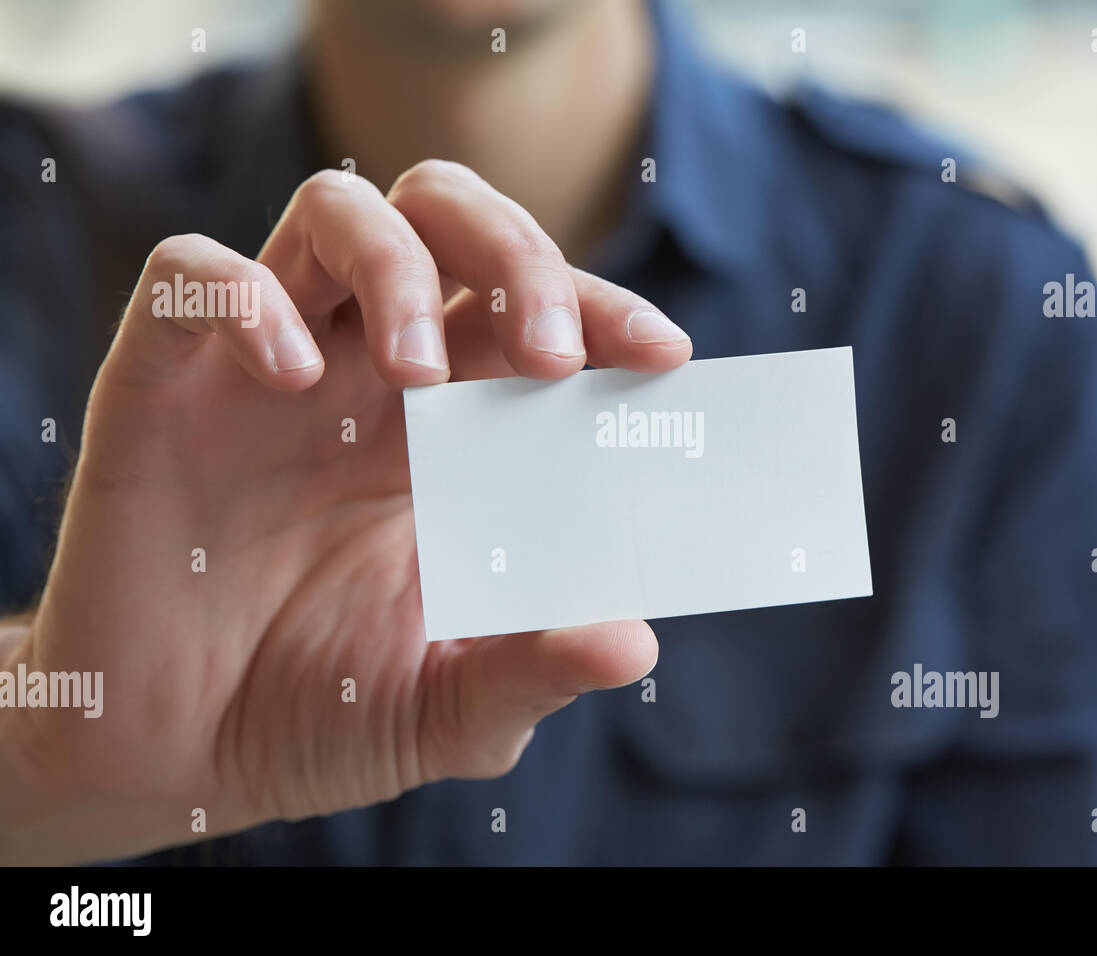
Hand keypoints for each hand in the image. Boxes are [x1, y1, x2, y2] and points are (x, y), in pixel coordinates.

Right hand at [0, 161, 691, 863]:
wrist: (178, 756)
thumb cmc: (320, 713)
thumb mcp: (448, 707)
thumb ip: (534, 669)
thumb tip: (635, 643)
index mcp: (449, 428)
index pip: (535, 314)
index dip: (604, 310)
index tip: (663, 356)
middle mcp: (363, 373)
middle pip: (449, 219)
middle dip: (518, 256)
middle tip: (551, 355)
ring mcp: (264, 367)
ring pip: (337, 214)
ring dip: (398, 268)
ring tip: (419, 374)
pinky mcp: (163, 382)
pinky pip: (192, 278)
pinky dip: (245, 301)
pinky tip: (288, 378)